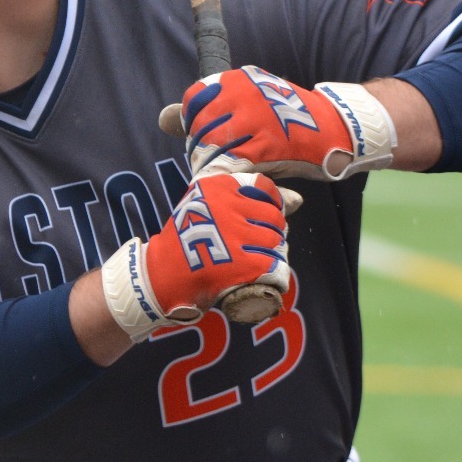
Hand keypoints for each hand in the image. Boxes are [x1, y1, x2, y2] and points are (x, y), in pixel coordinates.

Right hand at [99, 172, 300, 340]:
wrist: (163, 273)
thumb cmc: (187, 237)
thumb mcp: (205, 204)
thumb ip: (246, 197)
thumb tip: (298, 200)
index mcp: (218, 186)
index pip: (264, 187)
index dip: (270, 204)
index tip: (262, 217)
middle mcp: (227, 207)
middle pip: (274, 217)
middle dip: (272, 231)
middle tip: (258, 244)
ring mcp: (235, 235)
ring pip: (276, 241)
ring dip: (273, 252)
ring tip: (257, 259)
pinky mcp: (241, 264)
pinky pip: (275, 265)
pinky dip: (275, 273)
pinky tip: (263, 275)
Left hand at [159, 65, 396, 181]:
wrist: (336, 128)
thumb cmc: (285, 123)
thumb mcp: (243, 109)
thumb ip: (201, 115)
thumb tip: (162, 119)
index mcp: (235, 79)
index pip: (194, 103)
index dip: (199, 128)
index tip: (216, 139)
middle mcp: (243, 92)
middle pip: (201, 130)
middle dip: (208, 151)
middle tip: (230, 161)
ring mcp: (256, 116)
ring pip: (213, 149)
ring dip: (221, 167)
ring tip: (242, 170)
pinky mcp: (268, 142)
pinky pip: (234, 165)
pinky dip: (235, 177)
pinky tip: (248, 178)